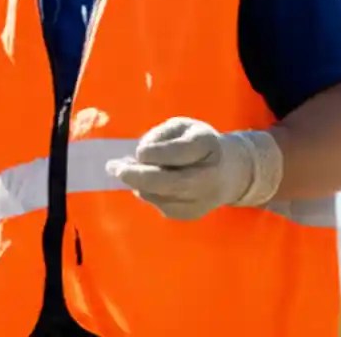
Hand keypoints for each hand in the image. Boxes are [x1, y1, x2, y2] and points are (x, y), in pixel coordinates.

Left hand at [104, 117, 283, 220]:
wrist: (227, 172)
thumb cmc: (195, 143)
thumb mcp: (180, 127)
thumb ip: (159, 136)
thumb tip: (139, 156)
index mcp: (207, 145)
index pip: (179, 152)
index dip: (154, 153)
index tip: (139, 152)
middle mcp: (209, 175)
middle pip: (168, 182)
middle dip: (136, 176)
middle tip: (113, 168)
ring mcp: (202, 199)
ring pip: (159, 196)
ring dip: (137, 184)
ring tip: (127, 169)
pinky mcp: (192, 214)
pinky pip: (160, 206)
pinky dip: (147, 193)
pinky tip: (146, 182)